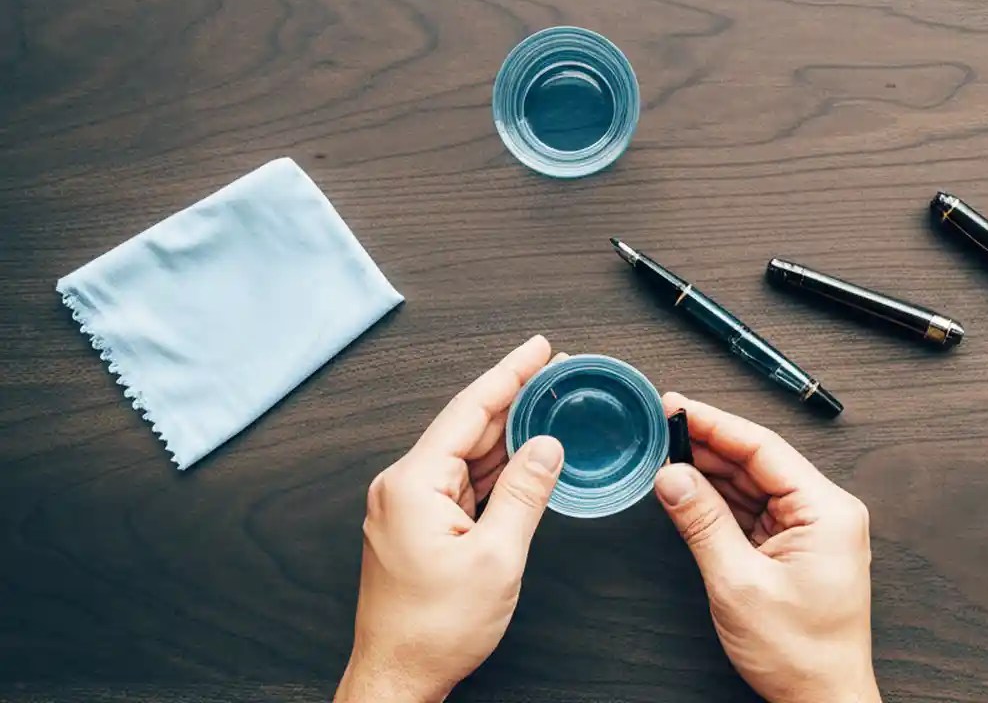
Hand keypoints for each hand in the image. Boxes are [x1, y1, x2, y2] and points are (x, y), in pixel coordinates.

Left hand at [335, 335, 566, 702]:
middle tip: (557, 374)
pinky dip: (496, 469)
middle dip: (515, 399)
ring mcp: (409, 507)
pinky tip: (524, 457)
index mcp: (414, 483)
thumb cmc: (433, 630)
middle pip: (468, 427)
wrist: (398, 677)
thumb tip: (547, 448)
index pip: (469, 410)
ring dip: (509, 434)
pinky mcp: (418, 526)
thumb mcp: (497, 557)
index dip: (510, 374)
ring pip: (467, 455)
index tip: (539, 350)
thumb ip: (525, 494)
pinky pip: (463, 482)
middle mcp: (404, 487)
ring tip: (550, 408)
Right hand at [655, 393, 880, 702]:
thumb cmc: (799, 654)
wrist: (822, 701)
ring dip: (711, 471)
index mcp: (828, 511)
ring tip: (666, 453)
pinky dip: (720, 500)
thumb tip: (673, 477)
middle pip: (758, 462)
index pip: (764, 449)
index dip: (715, 424)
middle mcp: (826, 513)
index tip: (677, 407)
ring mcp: (812, 530)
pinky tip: (689, 488)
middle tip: (662, 427)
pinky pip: (753, 510)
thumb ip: (702, 522)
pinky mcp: (795, 547)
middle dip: (708, 444)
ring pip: (753, 484)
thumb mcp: (738, 583)